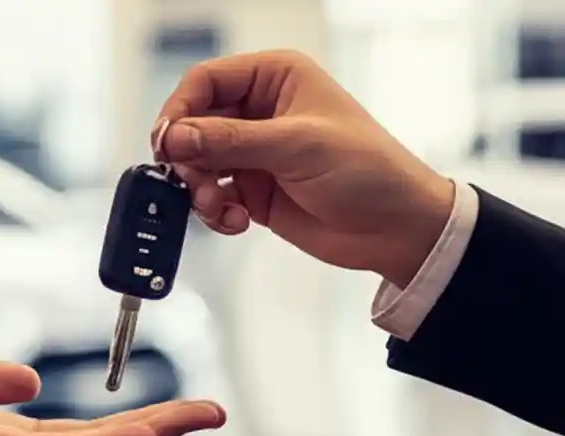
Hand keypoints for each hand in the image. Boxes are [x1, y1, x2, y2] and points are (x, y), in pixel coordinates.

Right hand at [155, 50, 454, 286]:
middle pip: (194, 125)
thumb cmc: (369, 171)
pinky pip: (214, 196)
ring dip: (200, 189)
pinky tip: (235, 221)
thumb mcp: (297, 146)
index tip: (169, 143)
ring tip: (219, 208)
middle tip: (193, 182)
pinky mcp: (255, 191)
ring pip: (199, 164)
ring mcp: (256, 153)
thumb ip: (232, 141)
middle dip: (189, 158)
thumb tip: (178, 136)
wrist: (395, 228)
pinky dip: (215, 211)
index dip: (180, 110)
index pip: (206, 81)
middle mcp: (261, 112)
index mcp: (276, 78)